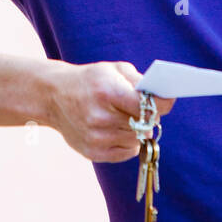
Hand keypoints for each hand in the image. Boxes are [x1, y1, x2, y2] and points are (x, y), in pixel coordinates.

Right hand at [45, 60, 174, 162]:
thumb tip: (163, 98)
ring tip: (123, 116)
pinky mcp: (93, 152)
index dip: (162, 103)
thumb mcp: (114, 70)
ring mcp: (96, 137)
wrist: (54, 96)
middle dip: (147, 116)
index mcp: (107, 92)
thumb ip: (141, 82)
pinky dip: (128, 142)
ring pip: (137, 140)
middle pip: (144, 124)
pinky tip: (116, 129)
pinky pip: (127, 152)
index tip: (167, 99)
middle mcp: (101, 117)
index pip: (147, 106)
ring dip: (137, 130)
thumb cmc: (91, 80)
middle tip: (140, 107)